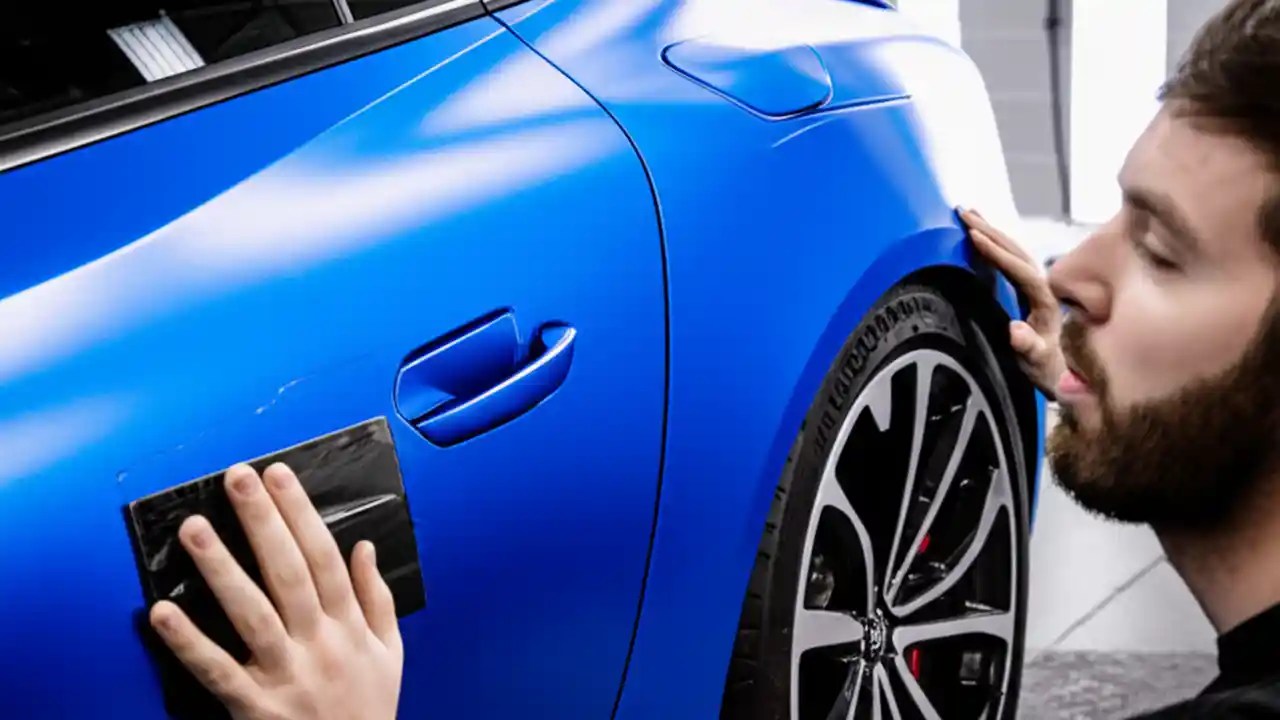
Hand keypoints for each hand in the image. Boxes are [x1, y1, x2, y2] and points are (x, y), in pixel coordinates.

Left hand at [148, 463, 403, 719]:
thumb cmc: (369, 710)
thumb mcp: (390, 653)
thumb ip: (378, 598)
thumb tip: (364, 547)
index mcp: (350, 626)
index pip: (324, 556)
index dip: (300, 513)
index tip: (278, 477)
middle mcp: (320, 643)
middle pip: (290, 572)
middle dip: (263, 521)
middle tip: (238, 479)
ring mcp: (286, 674)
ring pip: (252, 612)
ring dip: (222, 568)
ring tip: (196, 529)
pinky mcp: (255, 707)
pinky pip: (218, 671)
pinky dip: (189, 643)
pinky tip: (163, 613)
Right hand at [960, 208, 1065, 399]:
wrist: (1057, 372)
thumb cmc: (1044, 368)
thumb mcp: (1035, 362)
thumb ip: (1027, 347)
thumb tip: (1014, 330)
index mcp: (1044, 301)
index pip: (1020, 269)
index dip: (998, 253)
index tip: (975, 237)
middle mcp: (1042, 287)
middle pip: (1016, 251)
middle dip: (990, 231)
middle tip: (964, 213)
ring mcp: (1034, 285)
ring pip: (1012, 250)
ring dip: (990, 231)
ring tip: (967, 214)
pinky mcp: (1025, 288)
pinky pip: (1009, 258)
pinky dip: (993, 243)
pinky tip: (979, 234)